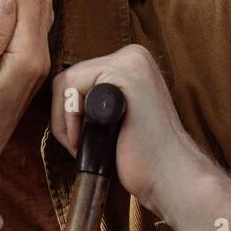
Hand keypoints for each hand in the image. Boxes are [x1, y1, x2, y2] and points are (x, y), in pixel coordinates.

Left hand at [50, 44, 209, 219]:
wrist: (171, 175)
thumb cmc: (142, 156)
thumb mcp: (114, 117)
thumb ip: (93, 101)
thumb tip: (59, 98)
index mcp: (131, 63)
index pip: (77, 78)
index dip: (68, 113)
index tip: (81, 139)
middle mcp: (132, 55)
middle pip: (68, 79)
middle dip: (64, 117)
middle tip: (80, 145)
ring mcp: (130, 61)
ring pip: (66, 83)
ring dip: (64, 122)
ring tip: (84, 144)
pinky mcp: (123, 75)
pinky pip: (71, 87)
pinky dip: (68, 118)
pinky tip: (86, 139)